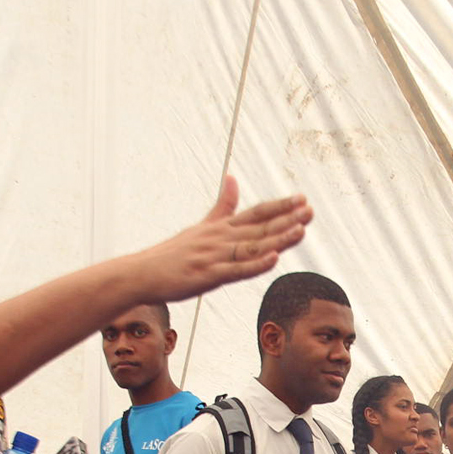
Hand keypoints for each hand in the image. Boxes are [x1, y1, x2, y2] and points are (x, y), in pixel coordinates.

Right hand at [124, 178, 312, 304]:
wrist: (142, 273)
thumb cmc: (172, 253)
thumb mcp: (201, 226)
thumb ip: (222, 205)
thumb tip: (233, 178)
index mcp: (220, 227)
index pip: (256, 214)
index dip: (280, 207)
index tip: (302, 199)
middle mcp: (220, 238)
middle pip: (259, 228)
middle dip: (287, 219)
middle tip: (310, 210)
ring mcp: (214, 256)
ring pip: (252, 247)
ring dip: (277, 238)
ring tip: (301, 229)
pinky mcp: (208, 275)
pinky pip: (237, 270)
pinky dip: (256, 264)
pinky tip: (273, 258)